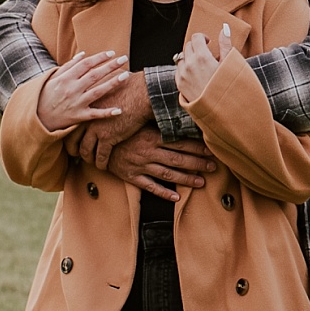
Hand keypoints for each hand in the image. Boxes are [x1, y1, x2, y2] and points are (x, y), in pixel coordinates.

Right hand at [36, 51, 131, 134]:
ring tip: (126, 76)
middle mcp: (72, 89)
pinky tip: (119, 110)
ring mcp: (76, 103)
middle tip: (124, 58)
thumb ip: (69, 66)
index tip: (111, 53)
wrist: (37, 118)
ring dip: (113, 83)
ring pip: (98, 92)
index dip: (100, 57)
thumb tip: (84, 54)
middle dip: (111, 66)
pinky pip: (95, 114)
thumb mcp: (53, 78)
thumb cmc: (45, 95)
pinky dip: (107, 113)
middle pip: (95, 75)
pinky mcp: (78, 116)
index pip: (86, 64)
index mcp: (66, 78)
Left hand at [73, 71, 153, 169]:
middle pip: (72, 140)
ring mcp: (96, 130)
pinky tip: (103, 166)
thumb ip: (98, 93)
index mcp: (84, 106)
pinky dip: (101, 163)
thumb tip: (99, 91)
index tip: (72, 140)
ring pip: (86, 150)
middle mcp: (86, 119)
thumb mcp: (106, 87)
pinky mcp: (108, 138)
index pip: (70, 125)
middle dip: (74, 150)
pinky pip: (101, 156)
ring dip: (88, 159)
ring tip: (91, 162)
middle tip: (76, 155)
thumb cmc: (127, 88)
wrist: (140, 94)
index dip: (69, 135)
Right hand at [103, 127, 217, 202]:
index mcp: (152, 137)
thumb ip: (156, 121)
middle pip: (178, 159)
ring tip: (201, 182)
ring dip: (186, 179)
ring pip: (168, 174)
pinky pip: (150, 187)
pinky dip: (164, 193)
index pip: (180, 143)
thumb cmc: (120, 128)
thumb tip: (176, 113)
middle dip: (197, 163)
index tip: (210, 149)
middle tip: (213, 167)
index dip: (197, 147)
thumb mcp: (138, 122)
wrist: (96, 140)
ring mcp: (140, 166)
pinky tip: (176, 197)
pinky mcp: (131, 176)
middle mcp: (148, 152)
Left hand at [176, 23, 232, 99]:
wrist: (222, 109)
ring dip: (189, 58)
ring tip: (201, 66)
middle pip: (188, 46)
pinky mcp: (180, 85)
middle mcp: (190, 65)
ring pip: (181, 58)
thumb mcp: (230, 64)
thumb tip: (225, 28)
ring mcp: (183, 75)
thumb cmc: (229, 86)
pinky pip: (178, 70)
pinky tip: (195, 75)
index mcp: (202, 57)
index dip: (202, 38)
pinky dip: (184, 69)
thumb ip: (225, 44)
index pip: (195, 37)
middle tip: (206, 54)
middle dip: (196, 47)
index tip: (208, 43)